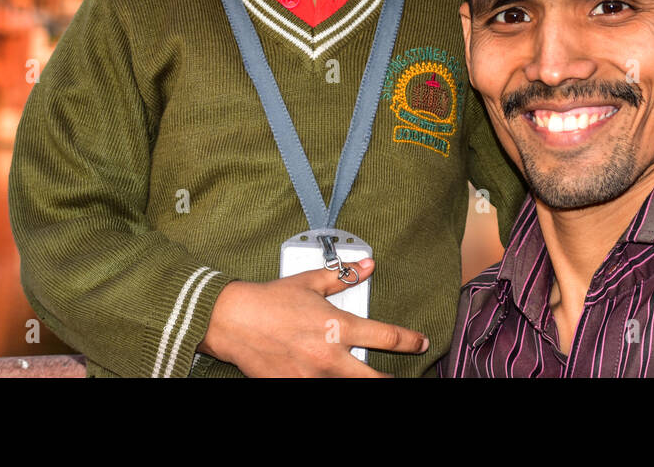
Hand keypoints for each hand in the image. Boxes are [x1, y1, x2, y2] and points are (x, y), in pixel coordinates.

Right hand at [197, 258, 428, 375]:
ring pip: (347, 387)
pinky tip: (328, 377)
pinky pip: (317, 388)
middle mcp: (328, 356)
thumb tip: (367, 265)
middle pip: (373, 379)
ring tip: (365, 377)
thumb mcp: (310, 283)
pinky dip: (326, 382)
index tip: (421, 343)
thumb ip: (342, 277)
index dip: (410, 341)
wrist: (232, 321)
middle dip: (390, 380)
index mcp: (337, 327)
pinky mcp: (293, 386)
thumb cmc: (271, 300)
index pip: (386, 337)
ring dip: (358, 382)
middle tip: (400, 377)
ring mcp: (311, 375)